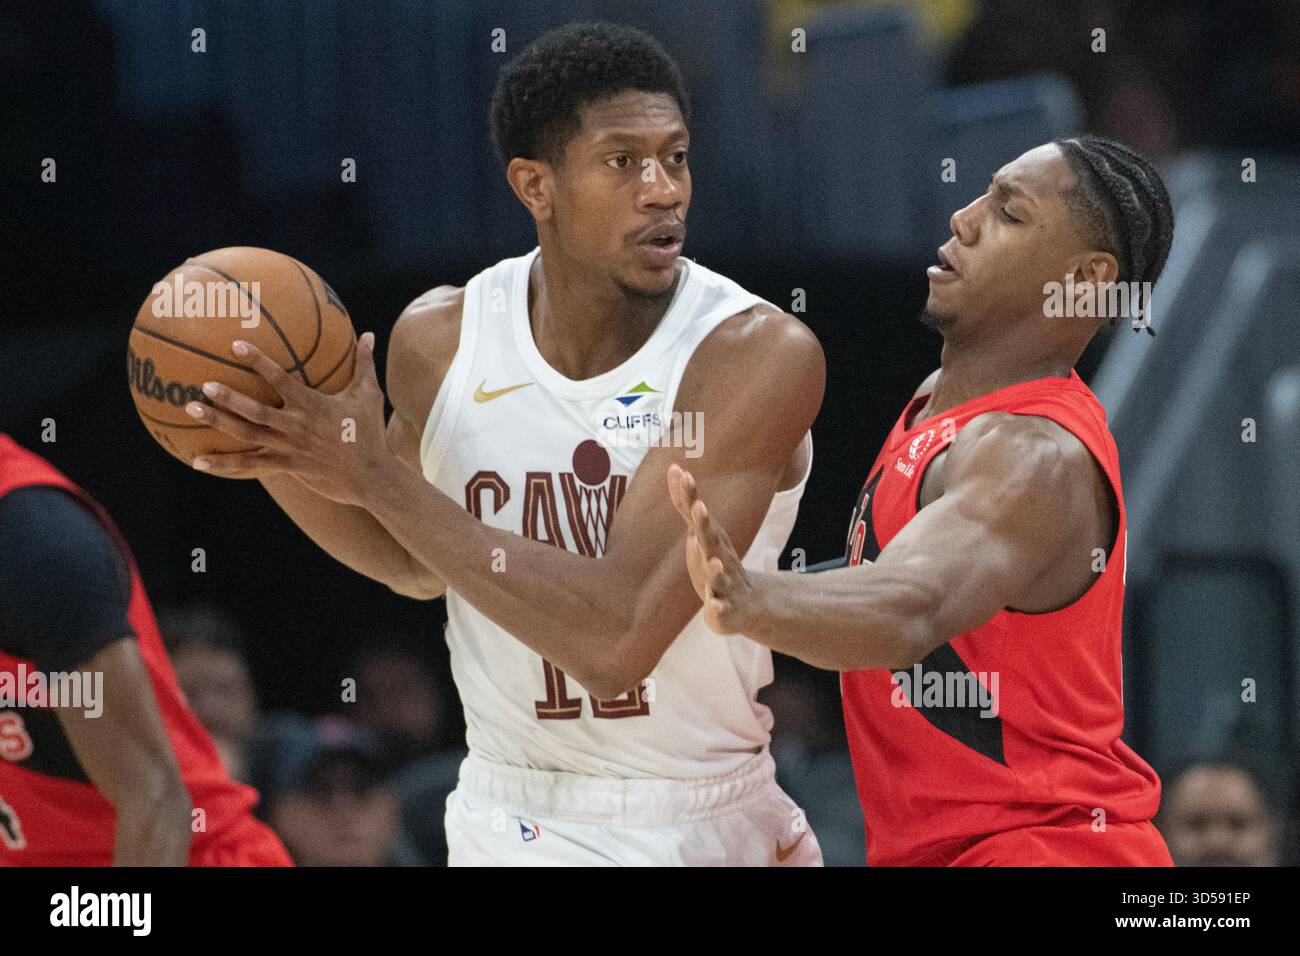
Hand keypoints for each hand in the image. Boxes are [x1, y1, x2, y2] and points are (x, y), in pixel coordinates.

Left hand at [184, 332, 387, 505]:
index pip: (280, 379)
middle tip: (203, 385)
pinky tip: (199, 462)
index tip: (236, 345)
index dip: (258, 361)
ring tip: (192, 409)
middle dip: (228, 399)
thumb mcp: (369, 395)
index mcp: (312, 405)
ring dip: (218, 422)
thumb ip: (364, 363)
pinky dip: (224, 464)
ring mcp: (288, 448)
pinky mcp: (286, 465)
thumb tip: (368, 334)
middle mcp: (295, 426)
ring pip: (247, 435)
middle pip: (255, 411)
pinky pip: (250, 464)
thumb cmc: (370, 431)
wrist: (372, 474)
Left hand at [667, 463, 755, 634]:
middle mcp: (719, 557)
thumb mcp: (701, 531)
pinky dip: (716, 608)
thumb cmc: (716, 562)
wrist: (745, 605)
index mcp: (711, 540)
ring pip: (719, 575)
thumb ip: (686, 505)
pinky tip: (712, 606)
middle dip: (705, 524)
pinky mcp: (723, 609)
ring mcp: (723, 583)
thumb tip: (675, 469)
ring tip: (713, 561)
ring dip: (716, 567)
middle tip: (699, 507)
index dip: (690, 496)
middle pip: (711, 539)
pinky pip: (720, 609)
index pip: (698, 515)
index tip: (683, 474)